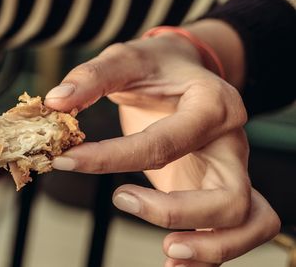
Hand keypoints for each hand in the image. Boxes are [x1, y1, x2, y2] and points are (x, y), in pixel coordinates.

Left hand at [44, 34, 280, 266]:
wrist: (186, 67)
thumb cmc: (157, 65)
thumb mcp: (126, 58)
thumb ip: (92, 77)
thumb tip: (56, 102)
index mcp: (213, 103)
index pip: (165, 143)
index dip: (112, 157)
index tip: (67, 159)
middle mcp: (232, 142)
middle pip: (229, 195)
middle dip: (175, 212)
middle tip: (120, 199)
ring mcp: (234, 169)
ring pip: (248, 220)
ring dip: (211, 245)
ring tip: (166, 253)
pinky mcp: (222, 187)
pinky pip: (238, 229)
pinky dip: (212, 253)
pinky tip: (174, 263)